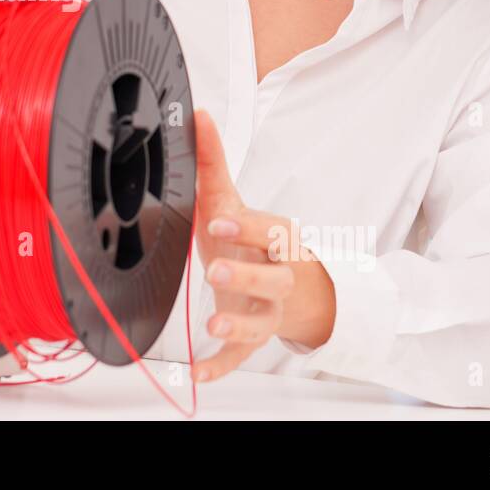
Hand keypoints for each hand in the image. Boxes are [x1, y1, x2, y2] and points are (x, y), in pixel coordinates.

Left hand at [191, 109, 295, 382]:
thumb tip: (199, 114)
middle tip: (216, 271)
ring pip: (261, 323)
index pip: (267, 230)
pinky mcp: (252, 340)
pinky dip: (220, 368)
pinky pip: (240, 359)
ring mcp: (267, 312)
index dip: (245, 226)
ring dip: (238, 326)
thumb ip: (214, 163)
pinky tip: (197, 376)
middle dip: (246, 276)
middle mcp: (278, 277)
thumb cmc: (253, 241)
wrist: (292, 290)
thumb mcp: (234, 203)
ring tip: (213, 325)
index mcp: (276, 240)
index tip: (217, 220)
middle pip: (273, 280)